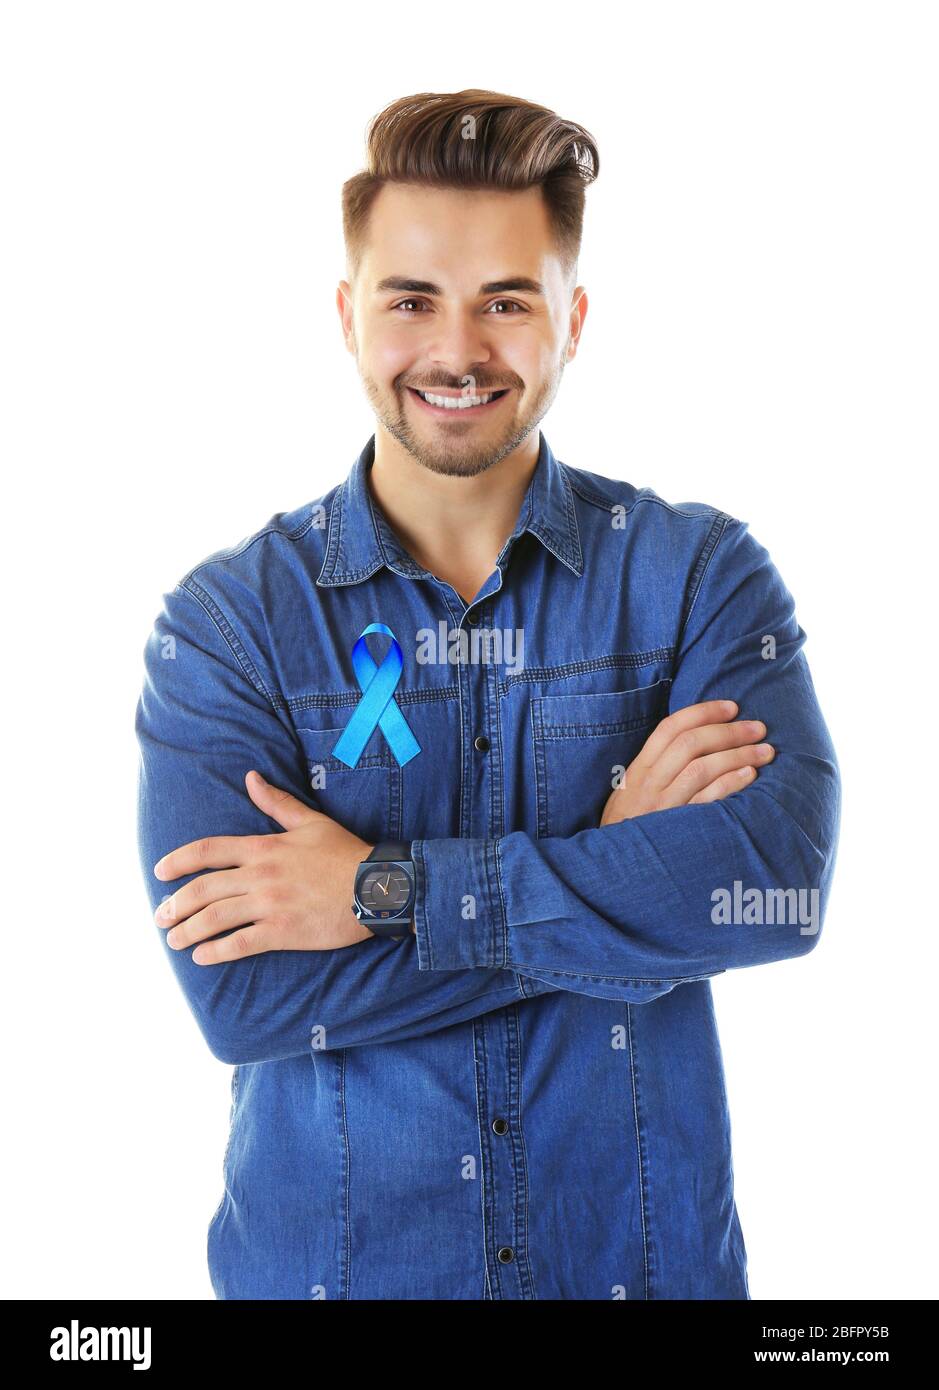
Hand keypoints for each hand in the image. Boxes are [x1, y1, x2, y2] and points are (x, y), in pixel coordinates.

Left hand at [153, 770, 374, 962]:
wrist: (377, 886)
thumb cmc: (345, 853)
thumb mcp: (310, 821)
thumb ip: (276, 802)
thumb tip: (250, 776)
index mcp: (264, 847)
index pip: (208, 851)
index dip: (177, 861)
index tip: (159, 873)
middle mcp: (260, 875)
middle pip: (203, 889)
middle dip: (175, 905)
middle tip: (160, 917)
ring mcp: (270, 904)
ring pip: (214, 918)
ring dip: (188, 931)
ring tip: (174, 941)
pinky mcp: (283, 931)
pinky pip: (240, 944)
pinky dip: (216, 952)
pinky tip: (202, 958)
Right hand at [600, 699, 774, 825]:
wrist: (614, 869)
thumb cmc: (630, 827)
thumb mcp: (631, 793)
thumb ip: (656, 769)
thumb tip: (698, 741)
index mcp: (638, 770)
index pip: (670, 728)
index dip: (703, 712)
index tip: (732, 706)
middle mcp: (648, 784)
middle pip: (691, 744)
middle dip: (729, 731)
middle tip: (759, 728)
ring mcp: (662, 806)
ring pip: (701, 768)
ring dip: (738, 755)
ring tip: (766, 751)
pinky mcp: (677, 829)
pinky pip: (707, 800)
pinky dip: (731, 784)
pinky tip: (751, 775)